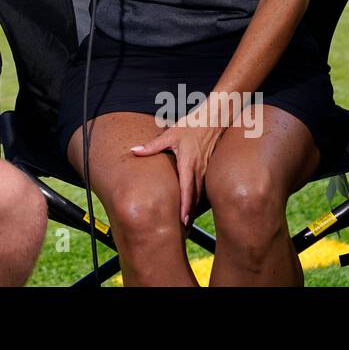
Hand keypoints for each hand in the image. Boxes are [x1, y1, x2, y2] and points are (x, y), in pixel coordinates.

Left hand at [130, 106, 225, 225]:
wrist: (214, 119)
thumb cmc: (192, 126)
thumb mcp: (170, 134)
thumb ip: (152, 146)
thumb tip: (134, 150)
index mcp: (189, 163)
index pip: (187, 190)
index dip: (185, 207)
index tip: (183, 221)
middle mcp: (199, 170)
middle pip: (195, 197)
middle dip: (189, 214)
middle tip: (182, 230)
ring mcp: (206, 171)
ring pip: (200, 194)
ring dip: (194, 209)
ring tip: (186, 224)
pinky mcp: (209, 170)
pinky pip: (204, 188)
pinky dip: (199, 199)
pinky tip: (194, 207)